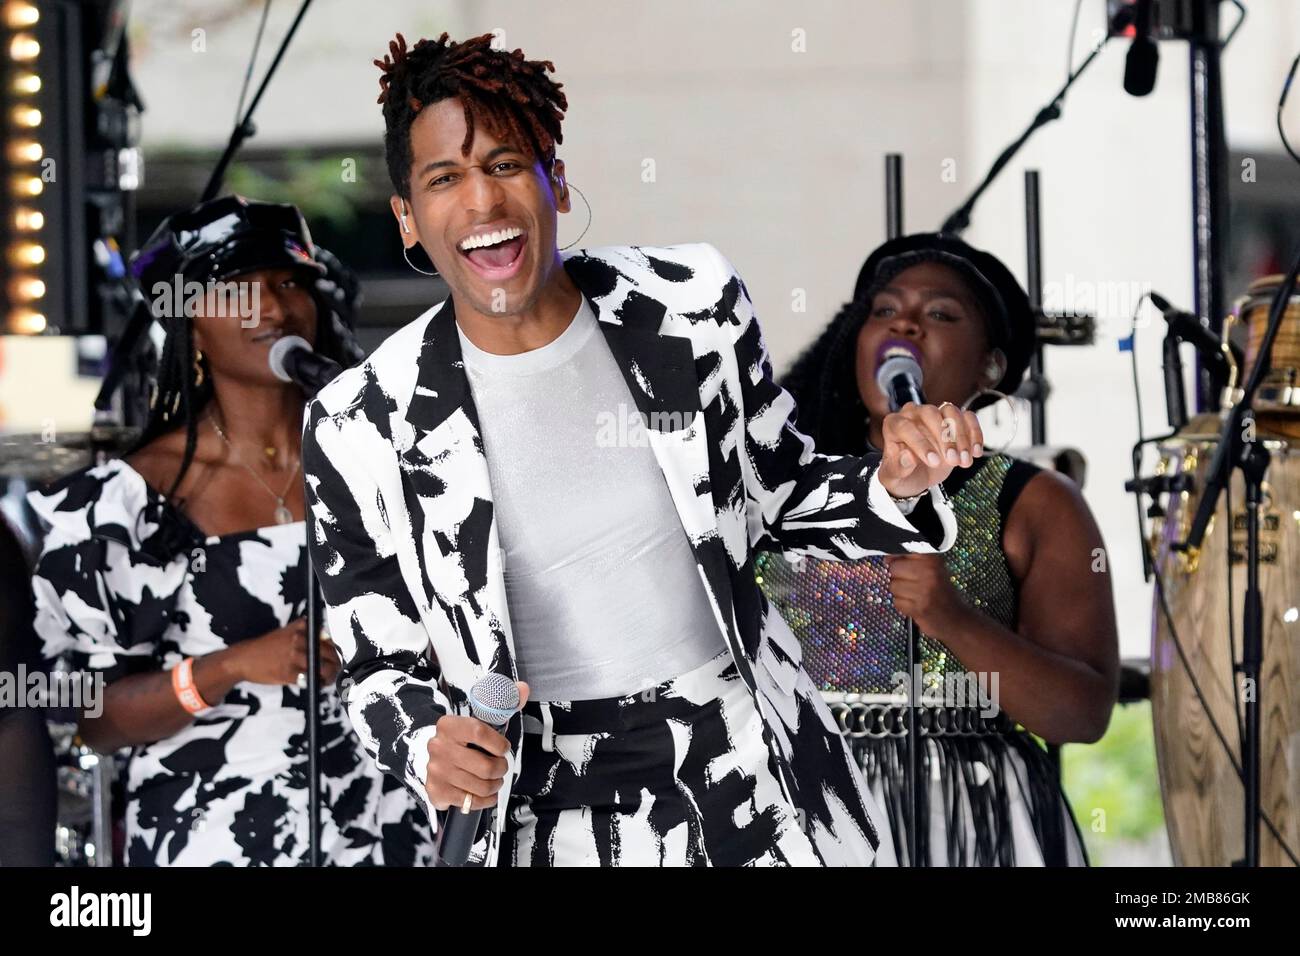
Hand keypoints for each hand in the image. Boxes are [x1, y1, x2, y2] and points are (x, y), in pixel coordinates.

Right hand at [229, 617, 341, 686]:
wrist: (244, 659)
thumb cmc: (268, 646)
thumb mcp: (287, 632)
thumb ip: (307, 633)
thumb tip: (328, 640)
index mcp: (301, 627)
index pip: (328, 639)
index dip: (334, 650)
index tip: (334, 657)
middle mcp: (299, 639)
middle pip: (329, 653)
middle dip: (336, 664)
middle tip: (335, 670)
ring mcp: (295, 656)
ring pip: (323, 667)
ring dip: (329, 676)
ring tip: (326, 679)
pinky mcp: (289, 672)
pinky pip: (311, 679)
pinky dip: (317, 683)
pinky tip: (316, 683)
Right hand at [425, 681, 529, 812]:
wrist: (433, 759)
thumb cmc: (464, 740)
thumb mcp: (481, 720)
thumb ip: (505, 704)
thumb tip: (524, 688)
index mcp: (449, 725)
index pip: (480, 732)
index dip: (499, 744)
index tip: (503, 748)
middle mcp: (438, 747)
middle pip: (486, 767)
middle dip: (501, 769)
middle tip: (500, 767)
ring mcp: (436, 771)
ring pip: (482, 787)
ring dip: (494, 785)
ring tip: (493, 779)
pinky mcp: (437, 791)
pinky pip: (472, 802)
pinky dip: (484, 800)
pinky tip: (483, 793)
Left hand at [878, 402, 983, 498]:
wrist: (916, 477)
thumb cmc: (901, 474)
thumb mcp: (894, 477)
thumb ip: (898, 467)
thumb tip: (908, 456)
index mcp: (893, 424)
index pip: (905, 427)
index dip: (921, 443)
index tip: (934, 462)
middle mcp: (913, 414)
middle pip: (931, 413)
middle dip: (944, 438)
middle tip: (952, 461)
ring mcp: (935, 414)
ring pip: (951, 412)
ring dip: (961, 436)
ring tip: (964, 461)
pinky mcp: (953, 420)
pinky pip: (968, 417)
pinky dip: (975, 434)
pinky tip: (976, 453)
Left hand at [884, 554, 972, 635]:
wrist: (956, 619)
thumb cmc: (942, 592)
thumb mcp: (934, 570)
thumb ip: (912, 560)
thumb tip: (888, 558)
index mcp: (933, 560)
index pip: (903, 551)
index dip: (897, 558)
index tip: (900, 564)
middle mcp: (929, 573)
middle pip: (894, 568)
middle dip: (897, 576)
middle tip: (910, 583)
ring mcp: (924, 591)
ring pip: (893, 586)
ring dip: (899, 592)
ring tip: (913, 595)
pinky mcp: (918, 608)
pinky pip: (897, 602)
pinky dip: (902, 605)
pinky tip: (914, 605)